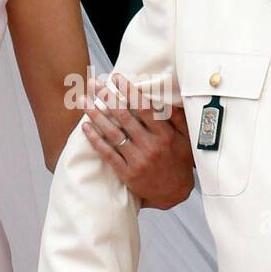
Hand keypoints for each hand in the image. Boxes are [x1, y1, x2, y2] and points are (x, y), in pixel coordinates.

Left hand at [81, 71, 194, 209]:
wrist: (173, 193)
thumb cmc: (179, 162)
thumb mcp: (186, 139)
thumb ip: (178, 118)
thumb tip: (170, 97)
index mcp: (164, 135)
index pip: (144, 108)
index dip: (129, 92)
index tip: (117, 78)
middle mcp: (150, 146)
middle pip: (124, 117)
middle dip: (108, 98)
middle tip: (93, 83)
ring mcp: (137, 160)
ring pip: (113, 134)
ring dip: (96, 115)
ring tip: (84, 101)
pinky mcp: (127, 172)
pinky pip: (108, 153)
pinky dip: (96, 140)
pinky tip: (86, 127)